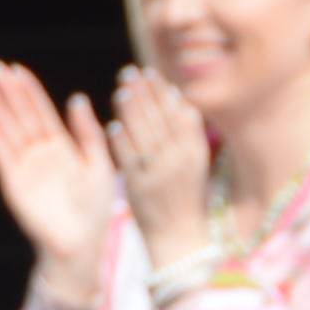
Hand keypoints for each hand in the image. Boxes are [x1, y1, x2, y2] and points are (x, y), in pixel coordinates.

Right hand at [0, 61, 118, 309]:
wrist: (80, 245)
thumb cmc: (95, 209)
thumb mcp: (99, 164)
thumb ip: (87, 133)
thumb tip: (77, 98)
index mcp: (62, 147)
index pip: (41, 112)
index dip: (29, 91)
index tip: (16, 70)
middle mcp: (40, 154)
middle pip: (20, 117)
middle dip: (7, 93)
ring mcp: (25, 168)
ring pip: (7, 131)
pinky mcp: (13, 184)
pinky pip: (0, 155)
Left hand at [106, 65, 216, 267]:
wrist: (178, 238)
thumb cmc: (185, 198)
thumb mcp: (195, 164)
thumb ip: (187, 134)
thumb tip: (178, 99)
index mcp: (195, 152)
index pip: (179, 113)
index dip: (163, 92)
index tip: (151, 73)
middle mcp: (179, 160)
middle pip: (160, 119)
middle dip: (145, 93)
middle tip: (129, 72)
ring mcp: (159, 173)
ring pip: (144, 135)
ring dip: (133, 111)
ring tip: (122, 90)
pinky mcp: (140, 187)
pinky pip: (130, 160)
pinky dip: (122, 142)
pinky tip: (114, 125)